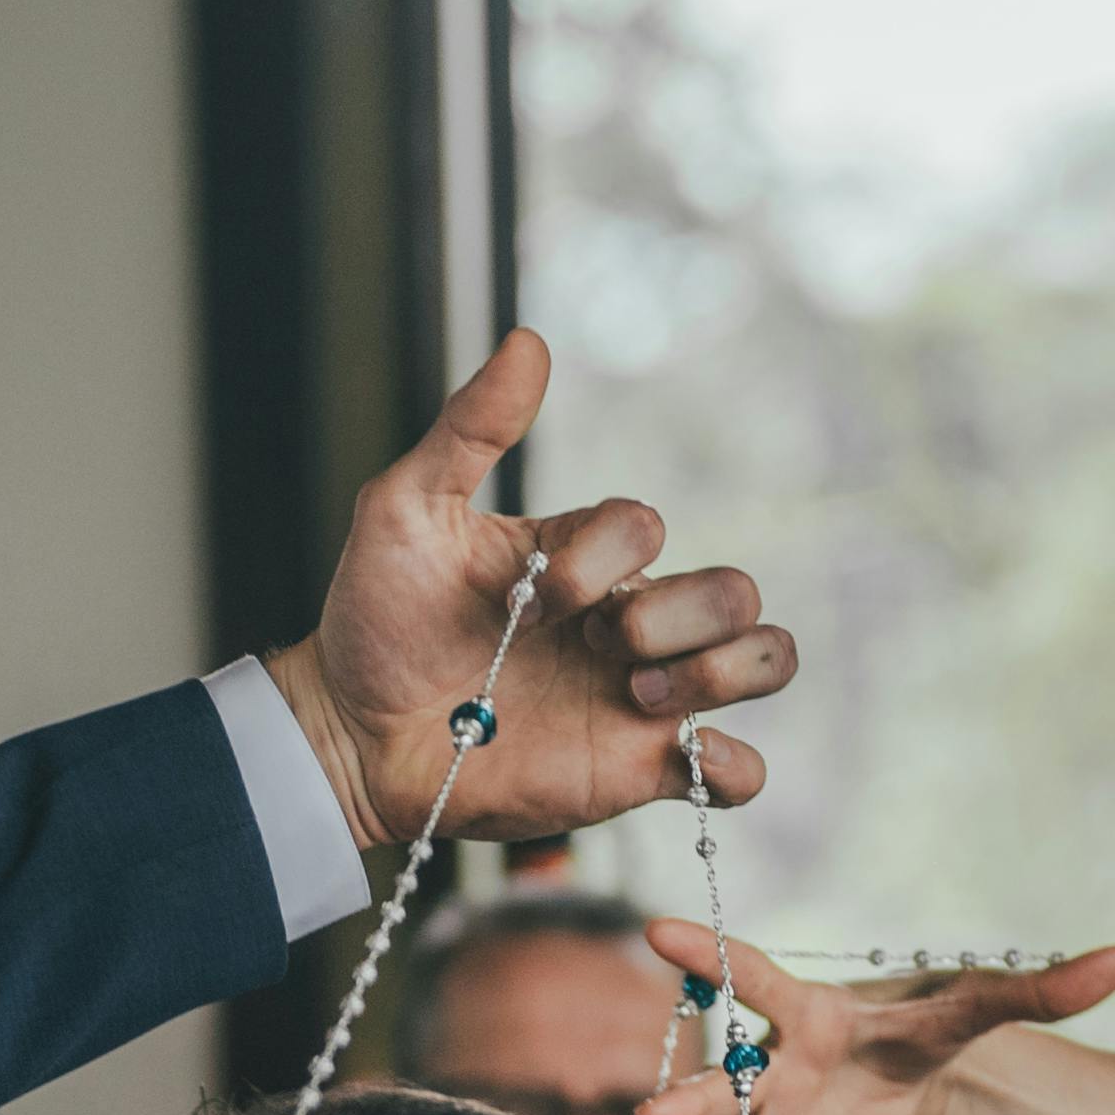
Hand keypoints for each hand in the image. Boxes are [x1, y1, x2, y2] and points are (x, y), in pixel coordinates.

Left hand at [261, 334, 797, 853]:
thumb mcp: (406, 509)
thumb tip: (530, 342)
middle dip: (681, 614)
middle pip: (733, 592)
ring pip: (761, 662)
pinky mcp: (638, 771)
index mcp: (585, 557)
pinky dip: (735, 766)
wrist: (353, 735)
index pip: (646, 528)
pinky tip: (681, 753)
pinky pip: (736, 772)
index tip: (523, 598)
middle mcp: (627, 620)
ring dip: (724, 671)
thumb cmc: (377, 620)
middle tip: (606, 646)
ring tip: (642, 697)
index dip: (602, 557)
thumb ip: (471, 428)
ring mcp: (642, 698)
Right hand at [617, 930, 1114, 1114]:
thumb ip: (1042, 988)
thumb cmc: (933, 1028)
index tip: (657, 930)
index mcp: (816, 1015)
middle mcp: (776, 1064)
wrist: (906, 1077)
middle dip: (694, 1097)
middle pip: (732, 1082)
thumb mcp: (983, 1009)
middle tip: (656, 1112)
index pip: (760, 978)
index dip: (713, 956)